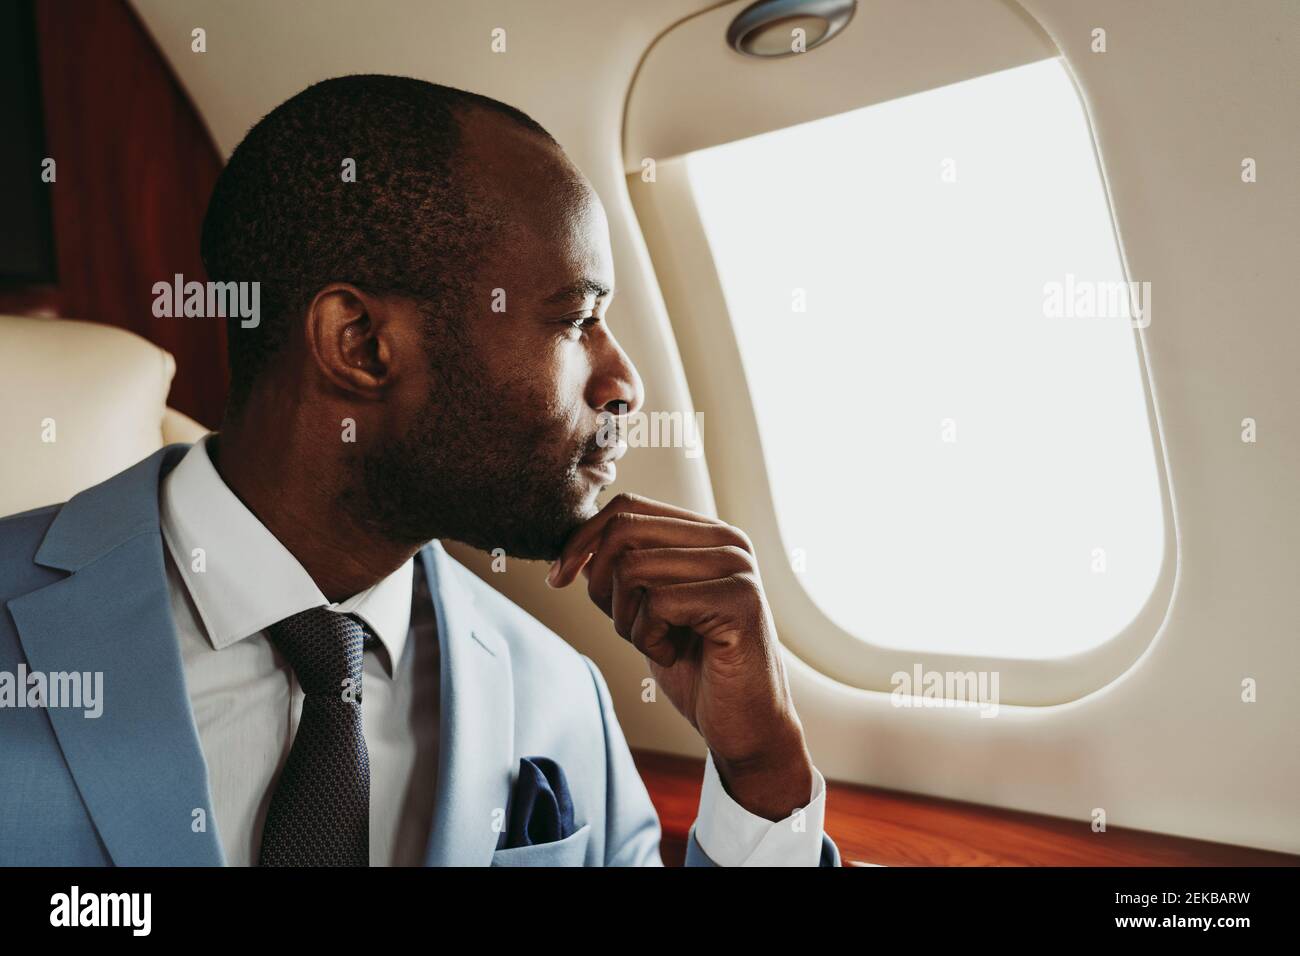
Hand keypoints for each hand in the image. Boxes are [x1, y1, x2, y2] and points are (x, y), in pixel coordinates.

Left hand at [548, 493, 813, 819]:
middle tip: (622, 626)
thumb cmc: (696, 669)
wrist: (743, 725)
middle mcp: (727, 540)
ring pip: (634, 568)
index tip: (557, 578)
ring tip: (657, 643)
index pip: (627, 507)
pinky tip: (674, 655)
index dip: (582, 539)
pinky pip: (658, 602)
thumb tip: (573, 544)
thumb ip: (620, 573)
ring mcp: (737, 567)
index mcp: (706, 534)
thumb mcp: (645, 611)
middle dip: (600, 583)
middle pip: (624, 530)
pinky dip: (649, 638)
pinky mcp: (740, 600)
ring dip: (627, 619)